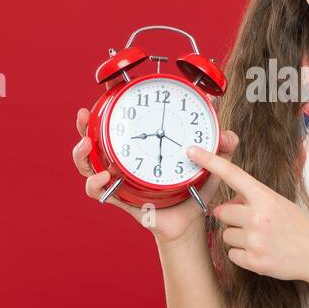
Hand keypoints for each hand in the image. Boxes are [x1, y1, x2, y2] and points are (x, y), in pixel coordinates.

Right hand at [72, 106, 239, 244]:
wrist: (189, 222)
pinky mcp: (118, 198)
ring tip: (86, 145)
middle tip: (84, 116)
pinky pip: (98, 191)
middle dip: (84, 126)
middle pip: (94, 139)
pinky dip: (95, 183)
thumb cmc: (195, 189)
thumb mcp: (211, 164)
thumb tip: (227, 134)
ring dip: (81, 153)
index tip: (108, 85)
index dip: (110, 103)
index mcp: (143, 145)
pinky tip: (104, 176)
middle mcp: (125, 159)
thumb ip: (222, 147)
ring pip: (87, 164)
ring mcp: (118, 178)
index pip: (121, 120)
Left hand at [186, 144, 308, 282]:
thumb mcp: (277, 203)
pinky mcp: (254, 261)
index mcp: (265, 197)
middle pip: (222, 211)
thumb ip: (251, 200)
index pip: (233, 174)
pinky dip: (242, 255)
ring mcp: (255, 240)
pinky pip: (231, 254)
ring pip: (226, 235)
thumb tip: (224, 205)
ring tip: (261, 239)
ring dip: (238, 237)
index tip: (192, 151)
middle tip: (253, 222)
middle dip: (231, 217)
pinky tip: (261, 252)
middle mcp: (258, 216)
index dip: (210, 161)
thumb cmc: (297, 225)